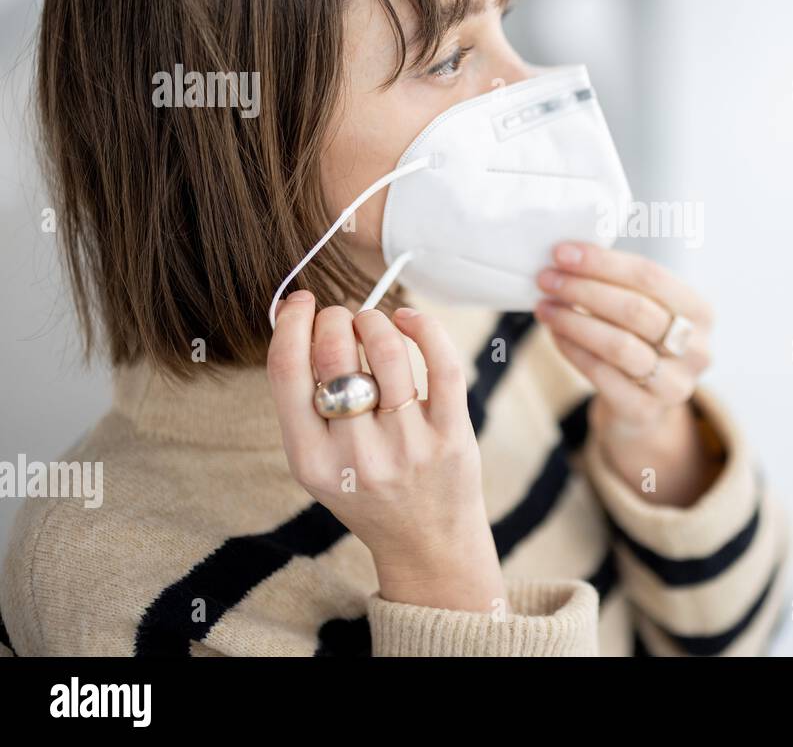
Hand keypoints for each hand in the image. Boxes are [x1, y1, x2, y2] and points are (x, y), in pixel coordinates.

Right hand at [266, 291, 505, 613]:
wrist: (426, 543)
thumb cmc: (367, 492)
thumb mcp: (317, 463)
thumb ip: (303, 405)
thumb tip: (297, 320)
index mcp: (309, 459)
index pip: (287, 370)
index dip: (289, 323)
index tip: (299, 303)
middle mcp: (356, 453)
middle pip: (335, 353)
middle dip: (335, 318)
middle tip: (341, 317)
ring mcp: (407, 445)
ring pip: (387, 351)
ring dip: (375, 319)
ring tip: (373, 321)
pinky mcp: (451, 435)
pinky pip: (443, 364)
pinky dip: (425, 328)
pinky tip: (410, 320)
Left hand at [533, 242, 721, 505]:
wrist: (643, 407)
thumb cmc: (640, 343)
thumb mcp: (647, 310)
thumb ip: (620, 284)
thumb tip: (568, 256)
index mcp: (700, 311)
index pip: (650, 276)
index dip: (603, 262)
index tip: (562, 252)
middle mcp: (696, 349)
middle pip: (635, 309)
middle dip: (583, 289)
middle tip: (546, 279)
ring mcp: (676, 384)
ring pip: (619, 345)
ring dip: (574, 321)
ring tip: (545, 307)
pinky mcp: (646, 411)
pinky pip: (603, 375)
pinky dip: (573, 351)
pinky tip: (555, 335)